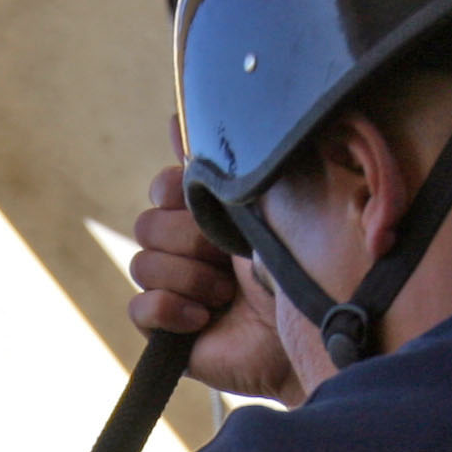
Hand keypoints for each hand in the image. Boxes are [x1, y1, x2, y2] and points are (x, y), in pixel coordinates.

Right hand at [131, 162, 305, 406]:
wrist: (312, 333)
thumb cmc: (299, 267)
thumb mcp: (266, 205)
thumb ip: (226, 165)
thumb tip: (177, 118)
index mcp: (207, 215)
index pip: (162, 188)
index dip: (175, 193)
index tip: (203, 204)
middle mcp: (186, 249)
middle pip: (146, 225)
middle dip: (190, 240)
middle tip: (228, 258)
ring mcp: (175, 289)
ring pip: (141, 265)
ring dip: (188, 277)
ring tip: (226, 294)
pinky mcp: (168, 331)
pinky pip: (139, 309)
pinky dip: (169, 310)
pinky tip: (203, 318)